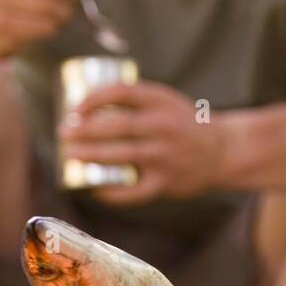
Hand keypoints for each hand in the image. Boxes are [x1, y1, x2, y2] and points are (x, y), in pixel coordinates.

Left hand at [58, 80, 228, 204]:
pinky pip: (132, 191)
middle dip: (84, 130)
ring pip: (121, 156)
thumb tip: (84, 106)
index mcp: (162, 101)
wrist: (222, 151)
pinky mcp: (166, 182)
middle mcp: (164, 126)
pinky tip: (93, 189)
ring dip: (91, 156)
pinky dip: (110, 193)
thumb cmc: (183, 125)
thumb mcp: (165, 101)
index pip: (121, 92)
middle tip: (64, 134)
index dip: (93, 99)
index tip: (75, 108)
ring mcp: (164, 155)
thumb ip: (134, 101)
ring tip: (70, 156)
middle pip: (116, 126)